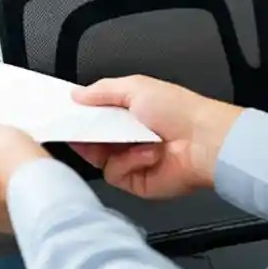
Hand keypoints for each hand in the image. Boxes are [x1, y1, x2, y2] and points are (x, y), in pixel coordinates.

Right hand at [70, 76, 242, 199]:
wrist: (204, 141)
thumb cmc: (179, 110)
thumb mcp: (135, 87)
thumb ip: (102, 90)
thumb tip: (77, 95)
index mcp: (128, 112)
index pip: (93, 116)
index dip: (78, 115)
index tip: (63, 113)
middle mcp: (128, 137)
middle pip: (90, 139)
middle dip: (85, 132)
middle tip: (77, 127)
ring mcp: (131, 160)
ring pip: (98, 158)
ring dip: (112, 146)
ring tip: (131, 136)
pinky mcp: (136, 181)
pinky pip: (114, 173)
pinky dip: (128, 162)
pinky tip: (147, 153)